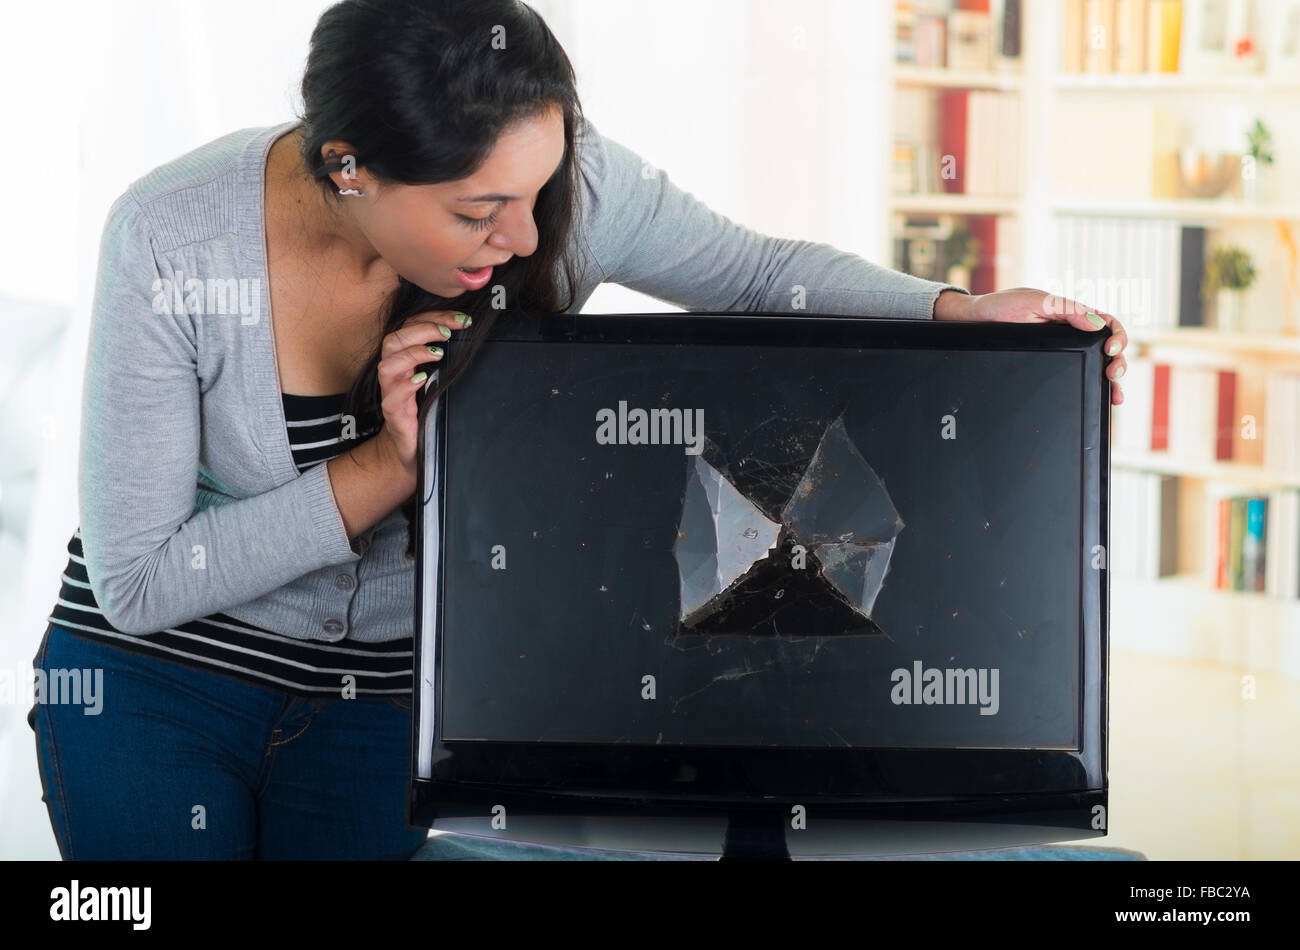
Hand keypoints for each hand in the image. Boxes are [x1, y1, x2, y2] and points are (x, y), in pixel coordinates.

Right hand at [376, 309, 471, 476]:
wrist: (413, 449)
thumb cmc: (427, 411)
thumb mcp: (438, 380)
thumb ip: (447, 360)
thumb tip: (472, 338)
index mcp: (403, 360)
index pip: (410, 327)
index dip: (433, 318)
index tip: (461, 319)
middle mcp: (394, 374)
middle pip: (394, 339)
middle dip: (422, 330)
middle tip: (448, 333)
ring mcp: (391, 394)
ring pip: (387, 365)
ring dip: (413, 353)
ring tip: (438, 353)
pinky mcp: (394, 416)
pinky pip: (392, 398)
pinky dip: (407, 386)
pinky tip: (423, 380)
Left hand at [935, 288, 1128, 405]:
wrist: (973, 322)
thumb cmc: (1000, 307)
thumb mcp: (1033, 303)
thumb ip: (1064, 310)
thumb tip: (1095, 325)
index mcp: (1071, 313)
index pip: (1107, 323)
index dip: (1117, 335)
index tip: (1110, 349)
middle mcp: (1070, 332)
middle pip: (1107, 347)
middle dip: (1118, 361)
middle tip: (1112, 374)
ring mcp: (1061, 349)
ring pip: (1094, 365)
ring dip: (1110, 380)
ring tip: (1114, 395)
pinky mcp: (1050, 363)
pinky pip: (1074, 374)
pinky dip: (1089, 387)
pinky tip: (1098, 400)